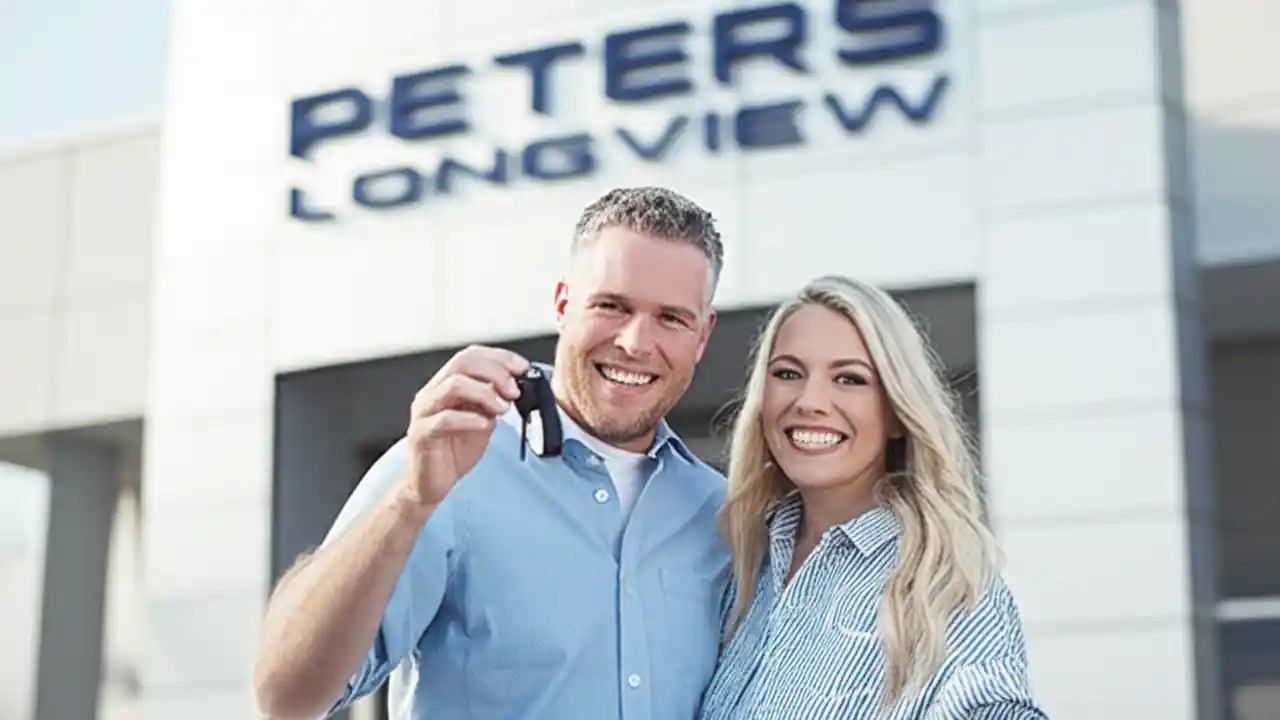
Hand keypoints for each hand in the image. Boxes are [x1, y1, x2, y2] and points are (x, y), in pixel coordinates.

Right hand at [399, 345, 528, 508]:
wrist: (431, 484)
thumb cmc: (454, 451)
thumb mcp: (482, 419)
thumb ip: (493, 401)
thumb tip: (516, 385)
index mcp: (445, 384)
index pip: (470, 355)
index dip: (499, 357)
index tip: (523, 367)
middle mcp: (432, 392)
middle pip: (462, 363)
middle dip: (495, 371)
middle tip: (514, 389)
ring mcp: (423, 412)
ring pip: (453, 385)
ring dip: (485, 393)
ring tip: (503, 408)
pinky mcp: (421, 434)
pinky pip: (444, 419)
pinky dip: (470, 419)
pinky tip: (486, 424)